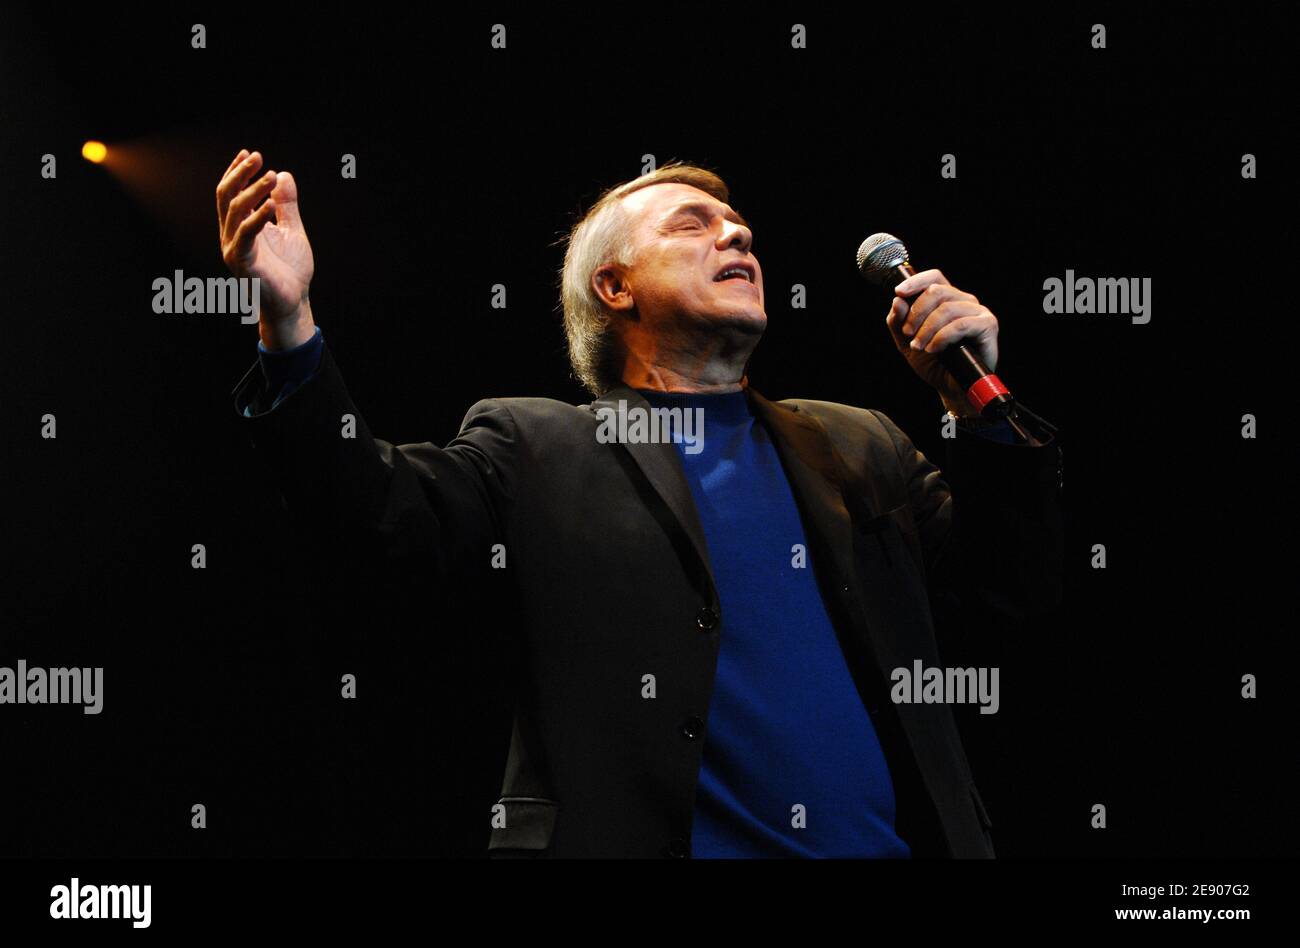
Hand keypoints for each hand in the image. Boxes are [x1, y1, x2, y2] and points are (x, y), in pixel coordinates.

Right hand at [217, 148, 315, 349]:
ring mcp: (233, 249)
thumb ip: (286, 205)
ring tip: (272, 176)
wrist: (293, 302)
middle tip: (257, 156)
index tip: (250, 154)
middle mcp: (231, 235)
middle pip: (226, 197)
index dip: (237, 172)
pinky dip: (257, 217)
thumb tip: (285, 175)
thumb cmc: (290, 271)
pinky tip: (270, 203)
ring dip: (253, 191)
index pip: (230, 193)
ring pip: (235, 211)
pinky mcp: (242, 263)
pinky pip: (245, 235)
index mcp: (239, 227)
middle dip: (240, 174)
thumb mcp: (291, 230)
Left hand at [883, 268, 998, 416]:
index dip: (916, 281)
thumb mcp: (907, 342)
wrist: (950, 388)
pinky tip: (934, 349)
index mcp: (947, 300)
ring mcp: (978, 312)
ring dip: (927, 329)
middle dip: (916, 313)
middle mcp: (964, 301)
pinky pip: (961, 324)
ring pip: (946, 309)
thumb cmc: (933, 363)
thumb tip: (898, 301)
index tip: (899, 292)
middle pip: (936, 291)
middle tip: (908, 334)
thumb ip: (899, 322)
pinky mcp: (988, 325)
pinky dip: (942, 337)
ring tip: (920, 346)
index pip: (934, 277)